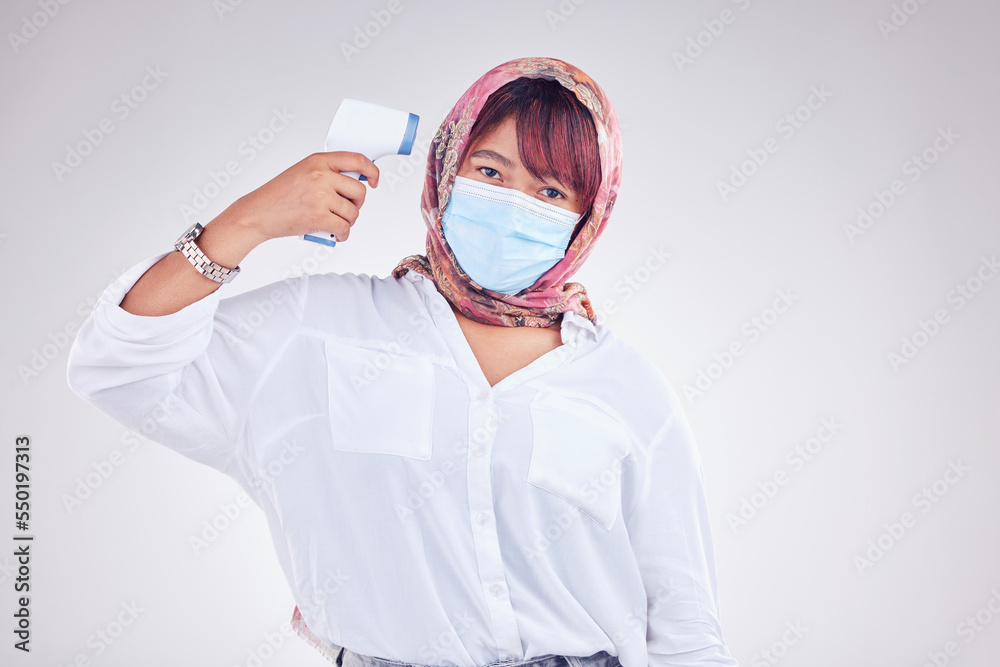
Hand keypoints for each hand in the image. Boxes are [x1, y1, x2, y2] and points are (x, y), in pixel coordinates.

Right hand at [215, 151, 380, 244]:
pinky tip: (337, 234)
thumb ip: (326, 173)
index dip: (372, 171)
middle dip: (357, 204)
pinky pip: (345, 228)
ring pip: (353, 212)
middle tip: (346, 209)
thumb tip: (355, 182)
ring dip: (348, 221)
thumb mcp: (302, 172)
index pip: (357, 160)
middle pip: (360, 191)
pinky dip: (343, 234)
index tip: (374, 180)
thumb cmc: (279, 195)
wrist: (258, 213)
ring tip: (336, 222)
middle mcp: (321, 175)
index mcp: (318, 161)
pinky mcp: (319, 217)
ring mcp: (320, 196)